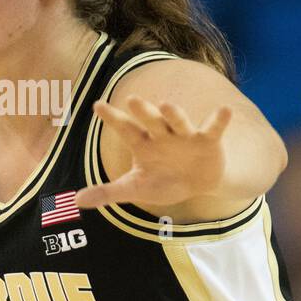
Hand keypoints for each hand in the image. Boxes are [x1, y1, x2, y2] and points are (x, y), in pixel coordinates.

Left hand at [75, 94, 232, 211]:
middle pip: (151, 121)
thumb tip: (77, 200)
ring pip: (178, 121)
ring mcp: (185, 135)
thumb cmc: (163, 181)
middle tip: (131, 100)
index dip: (112, 118)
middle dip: (143, 111)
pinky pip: (213, 128)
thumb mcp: (135, 188)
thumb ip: (107, 192)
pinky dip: (219, 120)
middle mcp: (162, 134)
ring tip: (166, 105)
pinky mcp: (208, 141)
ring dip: (174, 114)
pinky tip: (224, 110)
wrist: (197, 184)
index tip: (97, 105)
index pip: (125, 128)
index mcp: (143, 143)